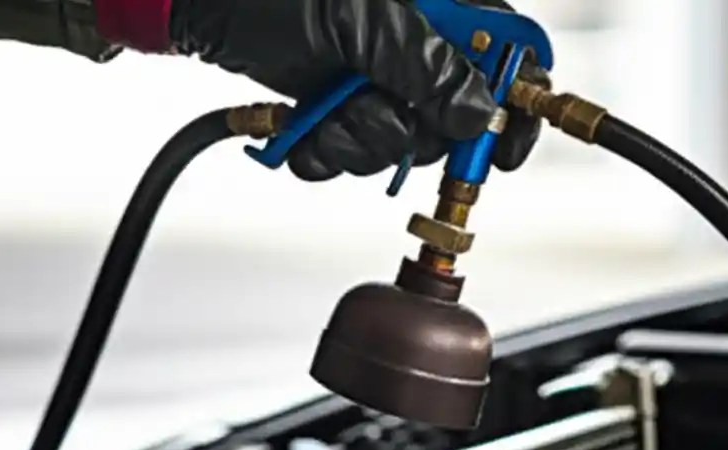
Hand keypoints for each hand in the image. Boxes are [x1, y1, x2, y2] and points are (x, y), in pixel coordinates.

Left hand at [170, 0, 546, 180]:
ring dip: (359, 140)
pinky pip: (359, 156)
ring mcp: (383, 84)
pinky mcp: (347, 112)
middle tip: (372, 110)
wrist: (207, 7)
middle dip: (409, 130)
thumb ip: (425, 66)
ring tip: (328, 109)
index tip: (504, 145)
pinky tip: (310, 125)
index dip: (520, 105)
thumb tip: (476, 112)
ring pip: (404, 146)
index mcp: (444, 11)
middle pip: (457, 122)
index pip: (511, 58)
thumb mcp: (362, 18)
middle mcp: (419, 50)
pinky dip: (329, 151)